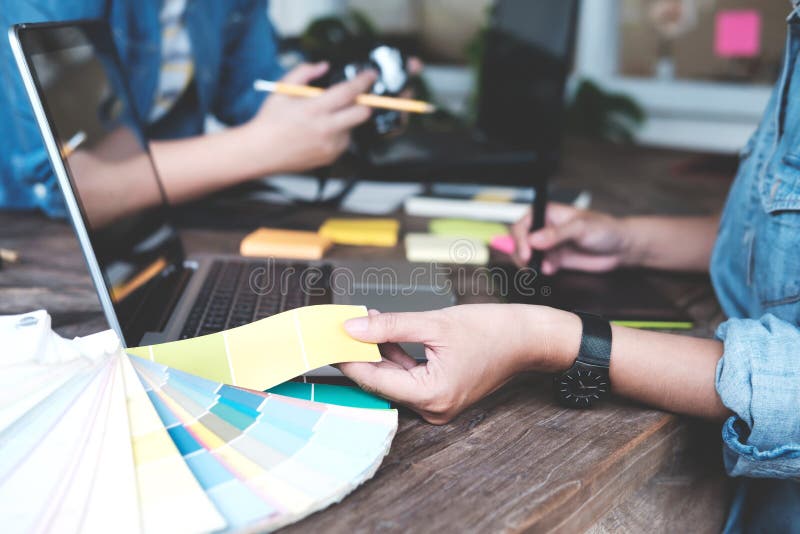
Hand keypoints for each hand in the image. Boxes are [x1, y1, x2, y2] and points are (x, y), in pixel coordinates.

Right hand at [246, 62, 375, 172]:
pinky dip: (338, 133)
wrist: (260, 152)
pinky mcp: (330, 157)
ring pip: (352, 127)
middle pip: (362, 113)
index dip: (363, 82)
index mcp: (313, 109)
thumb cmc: (269, 121)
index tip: (370, 75)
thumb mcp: (282, 89)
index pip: (348, 93)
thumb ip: (304, 72)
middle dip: (363, 102)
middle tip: (354, 97)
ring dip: (345, 119)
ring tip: (321, 120)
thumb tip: (324, 66)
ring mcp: (329, 146)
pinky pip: (344, 141)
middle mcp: (325, 129)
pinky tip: (318, 133)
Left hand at [339, 305, 579, 423]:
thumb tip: (352, 328)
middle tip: (338, 329)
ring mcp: (438, 403)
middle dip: (360, 354)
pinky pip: (410, 376)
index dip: (348, 359)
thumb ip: (390, 328)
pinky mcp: (442, 393)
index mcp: (431, 395)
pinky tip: (382, 332)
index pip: (375, 380)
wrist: (530, 338)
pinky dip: (396, 355)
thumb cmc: (492, 330)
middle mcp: (433, 408)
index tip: (326, 342)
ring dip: (378, 352)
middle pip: (383, 382)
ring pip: (395, 378)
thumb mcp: (435, 323)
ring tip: (360, 323)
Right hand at [511, 202, 632, 274]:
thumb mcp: (581, 228)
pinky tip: (551, 270)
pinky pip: (540, 265)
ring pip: (528, 255)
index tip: (527, 253)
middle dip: (522, 254)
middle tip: (530, 265)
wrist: (621, 248)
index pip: (523, 224)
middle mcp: (546, 228)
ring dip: (531, 264)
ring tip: (544, 268)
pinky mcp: (555, 259)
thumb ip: (556, 234)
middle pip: (521, 241)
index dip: (520, 239)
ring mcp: (549, 245)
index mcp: (548, 214)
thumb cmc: (605, 229)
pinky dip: (541, 270)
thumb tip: (533, 239)